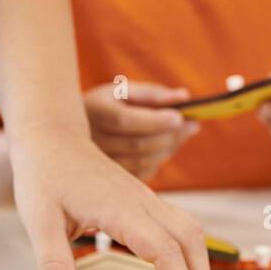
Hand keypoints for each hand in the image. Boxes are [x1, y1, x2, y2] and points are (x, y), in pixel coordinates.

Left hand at [10, 122, 209, 269]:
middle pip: (190, 238)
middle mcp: (141, 201)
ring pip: (191, 229)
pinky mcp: (145, 199)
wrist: (52, 136)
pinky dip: (185, 251)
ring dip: (198, 264)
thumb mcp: (39, 223)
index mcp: (119, 208)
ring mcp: (146, 198)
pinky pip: (178, 224)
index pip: (164, 249)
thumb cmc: (43, 177)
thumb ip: (55, 266)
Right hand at [83, 81, 199, 180]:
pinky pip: (142, 173)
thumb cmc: (107, 105)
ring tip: (185, 133)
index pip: (124, 120)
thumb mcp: (123, 91)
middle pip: (137, 144)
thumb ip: (153, 93)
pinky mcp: (110, 179)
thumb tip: (184, 97)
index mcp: (95, 112)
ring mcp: (99, 164)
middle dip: (170, 135)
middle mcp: (93, 140)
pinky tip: (168, 146)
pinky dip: (160, 160)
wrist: (76, 131)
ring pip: (142, 162)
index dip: (153, 121)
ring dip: (169, 148)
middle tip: (194, 124)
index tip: (180, 116)